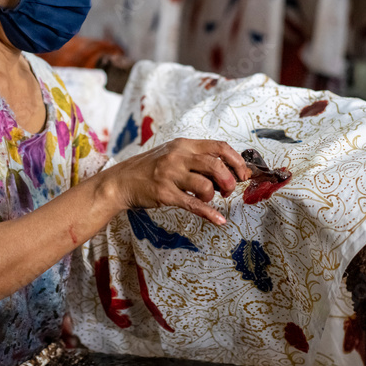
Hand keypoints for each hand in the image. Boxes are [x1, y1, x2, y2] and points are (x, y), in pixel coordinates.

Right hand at [103, 138, 250, 223]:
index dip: (236, 160)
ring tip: (207, 199)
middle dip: (229, 181)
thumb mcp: (173, 154)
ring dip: (213, 196)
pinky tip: (219, 220)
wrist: (121, 181)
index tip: (243, 173)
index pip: (219, 147)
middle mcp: (177, 156)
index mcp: (183, 145)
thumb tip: (226, 170)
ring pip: (205, 186)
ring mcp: (170, 175)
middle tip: (228, 190)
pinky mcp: (164, 194)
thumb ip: (196, 158)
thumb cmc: (150, 169)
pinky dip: (209, 214)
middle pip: (216, 165)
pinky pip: (193, 205)